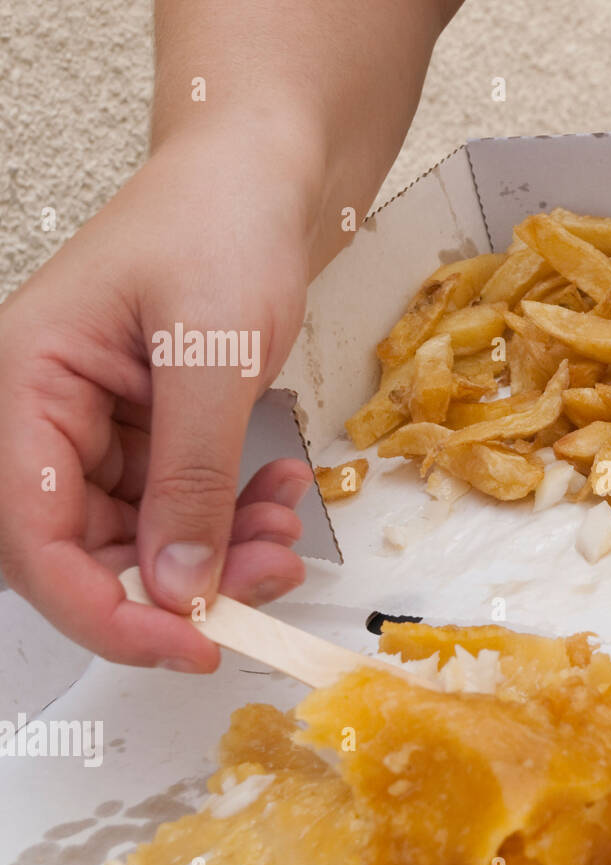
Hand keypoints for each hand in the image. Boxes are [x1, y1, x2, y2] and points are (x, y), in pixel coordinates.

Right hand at [0, 121, 319, 670]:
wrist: (261, 177)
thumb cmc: (220, 226)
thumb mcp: (211, 354)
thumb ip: (191, 478)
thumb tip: (180, 590)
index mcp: (24, 387)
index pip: (30, 537)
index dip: (103, 610)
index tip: (189, 645)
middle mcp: (46, 419)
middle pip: (87, 550)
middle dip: (183, 581)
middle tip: (270, 579)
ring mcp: (98, 431)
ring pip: (146, 539)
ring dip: (223, 552)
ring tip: (289, 527)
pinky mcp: (150, 435)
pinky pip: (185, 506)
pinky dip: (237, 515)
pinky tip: (285, 491)